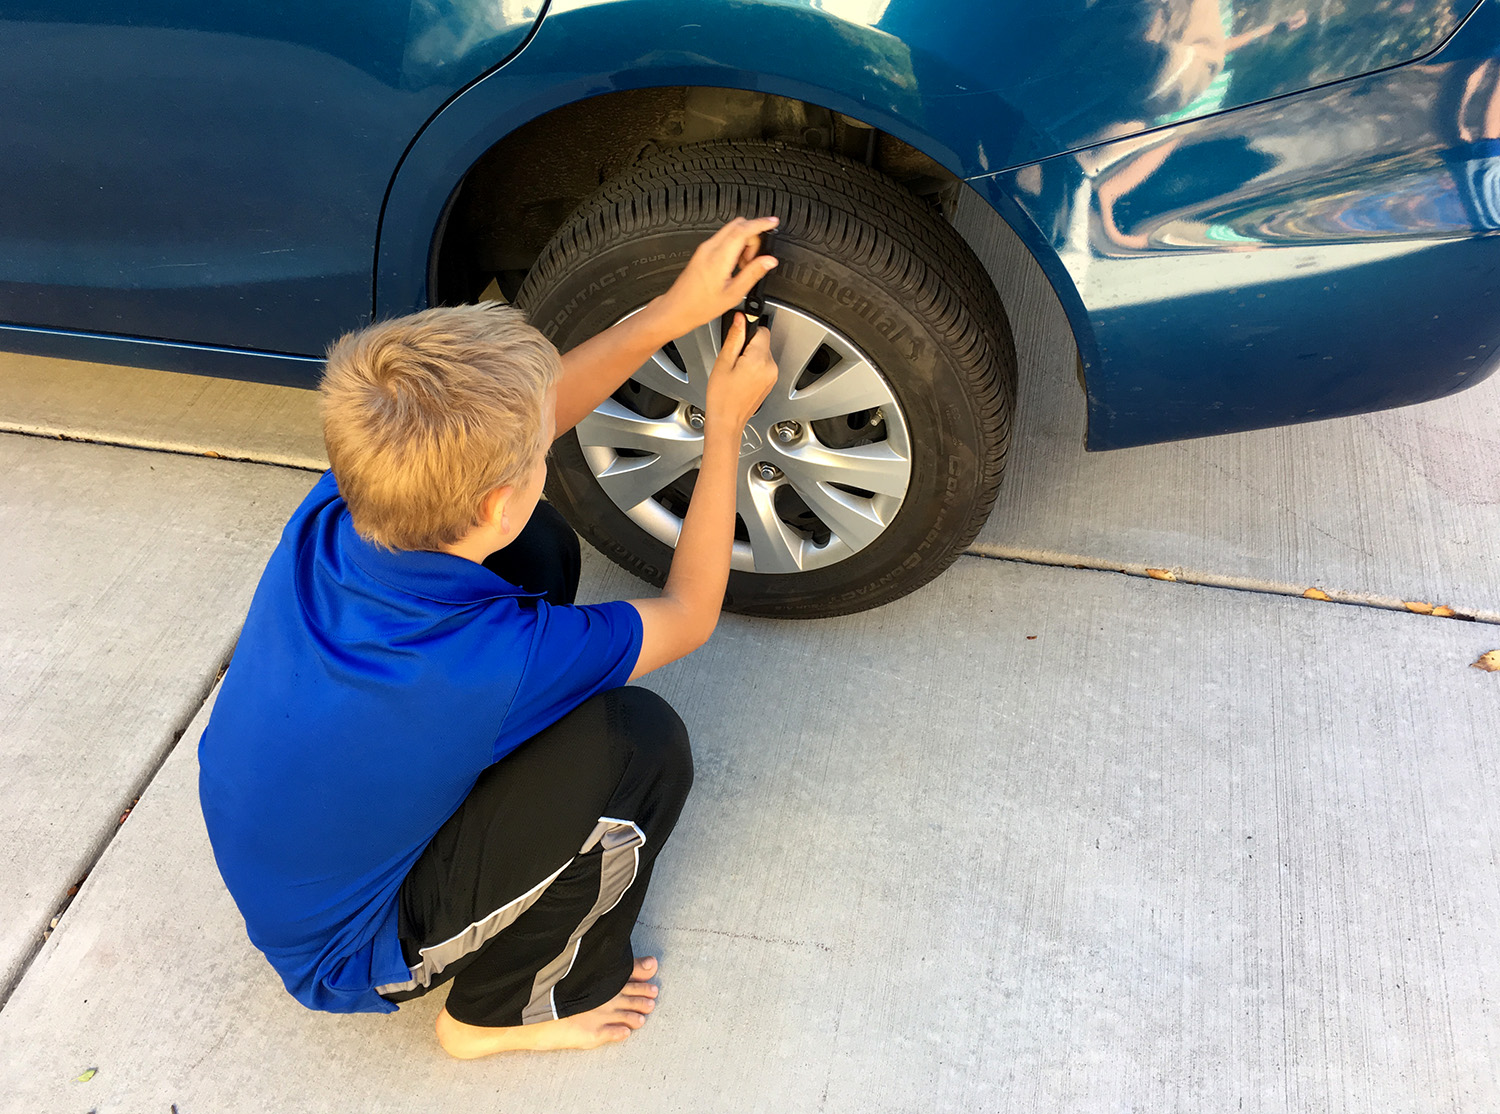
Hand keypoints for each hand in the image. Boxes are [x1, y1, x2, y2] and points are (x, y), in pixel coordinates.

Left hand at [651, 217, 779, 338]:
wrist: (677, 309)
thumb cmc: (700, 306)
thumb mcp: (733, 293)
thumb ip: (753, 273)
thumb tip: (769, 261)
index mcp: (719, 258)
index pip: (743, 230)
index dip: (761, 223)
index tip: (772, 222)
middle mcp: (710, 248)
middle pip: (738, 225)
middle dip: (753, 236)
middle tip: (756, 258)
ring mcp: (705, 248)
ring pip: (731, 231)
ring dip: (744, 242)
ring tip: (744, 266)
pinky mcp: (703, 252)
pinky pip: (724, 239)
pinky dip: (735, 246)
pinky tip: (735, 265)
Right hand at [705, 313, 777, 431]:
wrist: (727, 421)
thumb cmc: (722, 397)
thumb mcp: (723, 362)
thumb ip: (734, 338)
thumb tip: (740, 319)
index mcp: (759, 360)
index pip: (762, 330)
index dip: (747, 330)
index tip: (737, 337)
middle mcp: (771, 367)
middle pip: (762, 342)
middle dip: (747, 345)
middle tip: (732, 360)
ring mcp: (772, 376)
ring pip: (762, 353)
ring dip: (750, 356)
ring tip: (735, 371)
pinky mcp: (770, 382)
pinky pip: (763, 365)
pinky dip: (753, 367)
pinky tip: (740, 377)